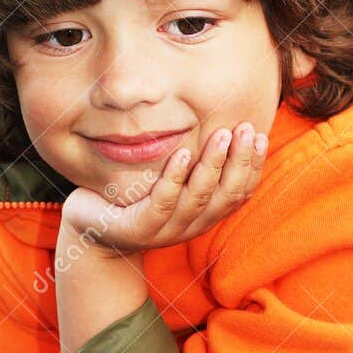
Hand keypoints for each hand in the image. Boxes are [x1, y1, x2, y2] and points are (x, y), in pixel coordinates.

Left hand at [60, 120, 267, 254]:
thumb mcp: (171, 179)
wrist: (93, 230)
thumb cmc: (136, 195)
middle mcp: (191, 225)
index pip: (239, 192)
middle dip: (240, 161)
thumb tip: (221, 122)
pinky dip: (174, 179)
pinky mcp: (140, 230)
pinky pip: (162, 204)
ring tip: (221, 135)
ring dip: (212, 165)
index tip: (259, 134)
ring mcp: (166, 230)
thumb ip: (195, 162)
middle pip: (226, 195)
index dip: (253, 166)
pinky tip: (182, 154)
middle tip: (246, 129)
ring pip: (198, 198)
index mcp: (205, 214)